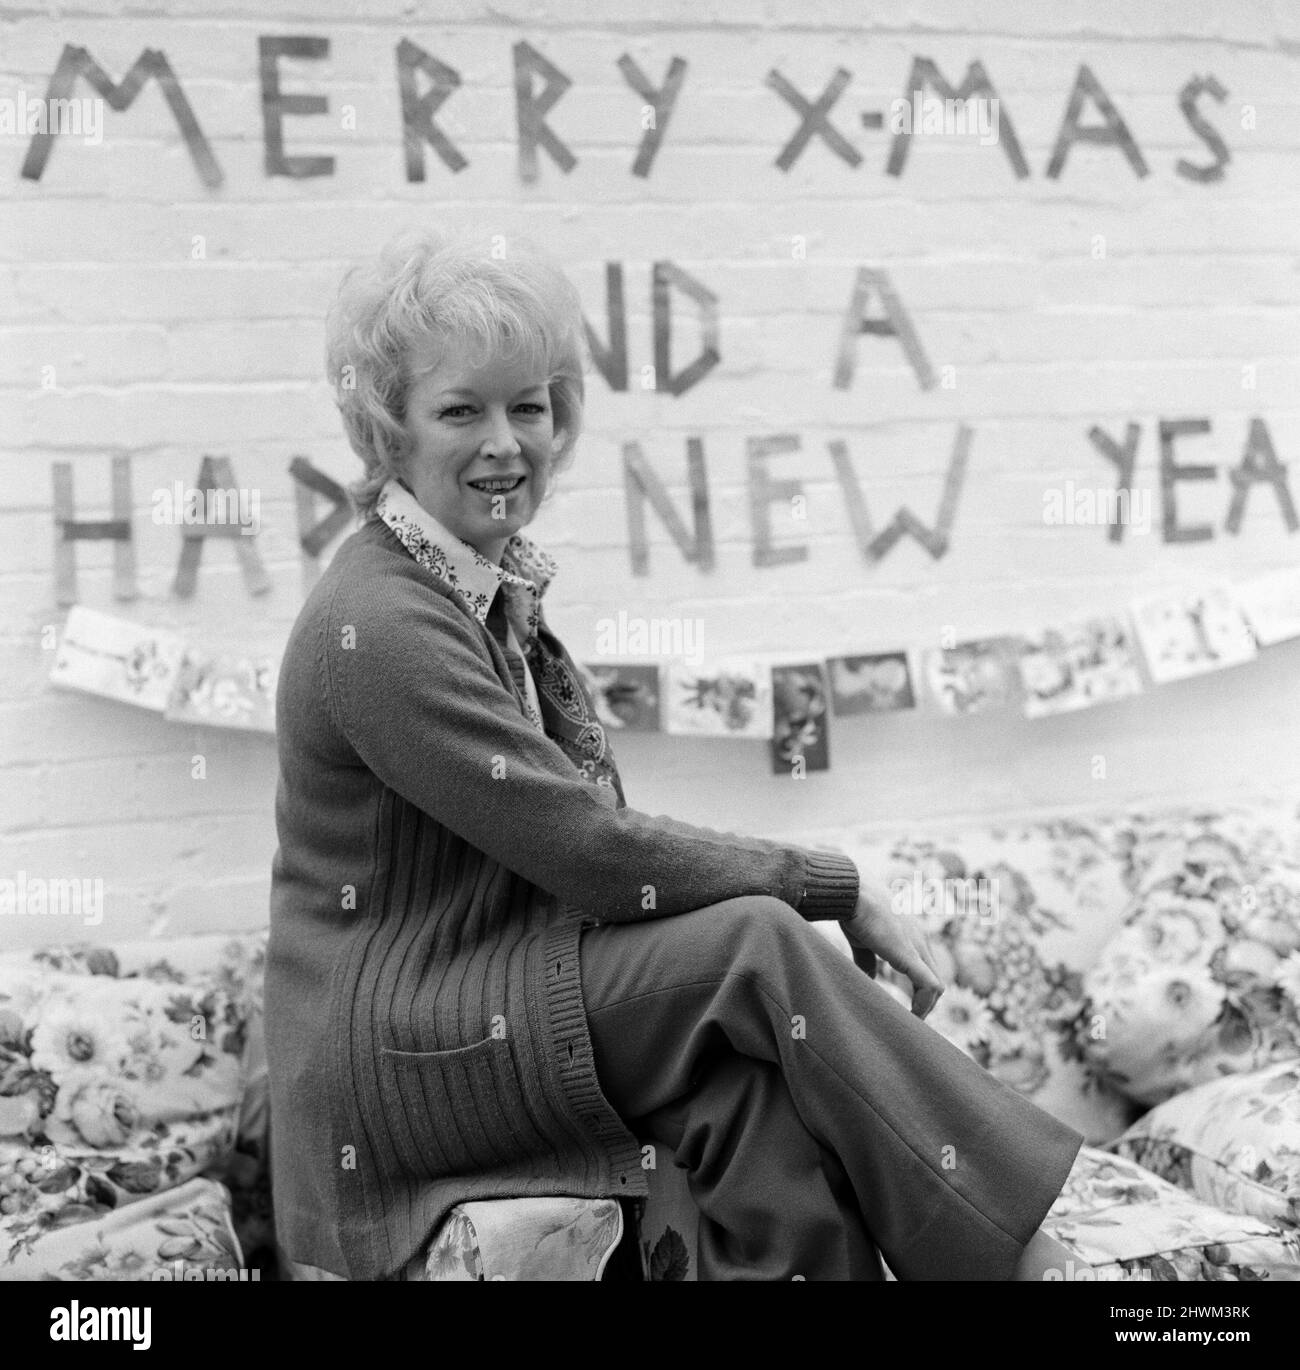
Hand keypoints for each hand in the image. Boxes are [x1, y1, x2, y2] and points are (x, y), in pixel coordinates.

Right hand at [841, 873, 945, 1019]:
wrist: (851, 893)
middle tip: (912, 1019)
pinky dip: (923, 1004)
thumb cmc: (854, 910)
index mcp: (910, 935)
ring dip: (926, 1006)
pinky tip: (912, 1015)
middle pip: (936, 979)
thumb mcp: (863, 939)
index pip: (926, 968)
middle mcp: (920, 940)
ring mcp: (917, 946)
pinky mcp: (909, 954)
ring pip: (937, 985)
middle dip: (926, 1001)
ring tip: (912, 1021)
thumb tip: (868, 979)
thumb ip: (868, 960)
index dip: (919, 989)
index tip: (907, 1006)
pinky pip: (929, 985)